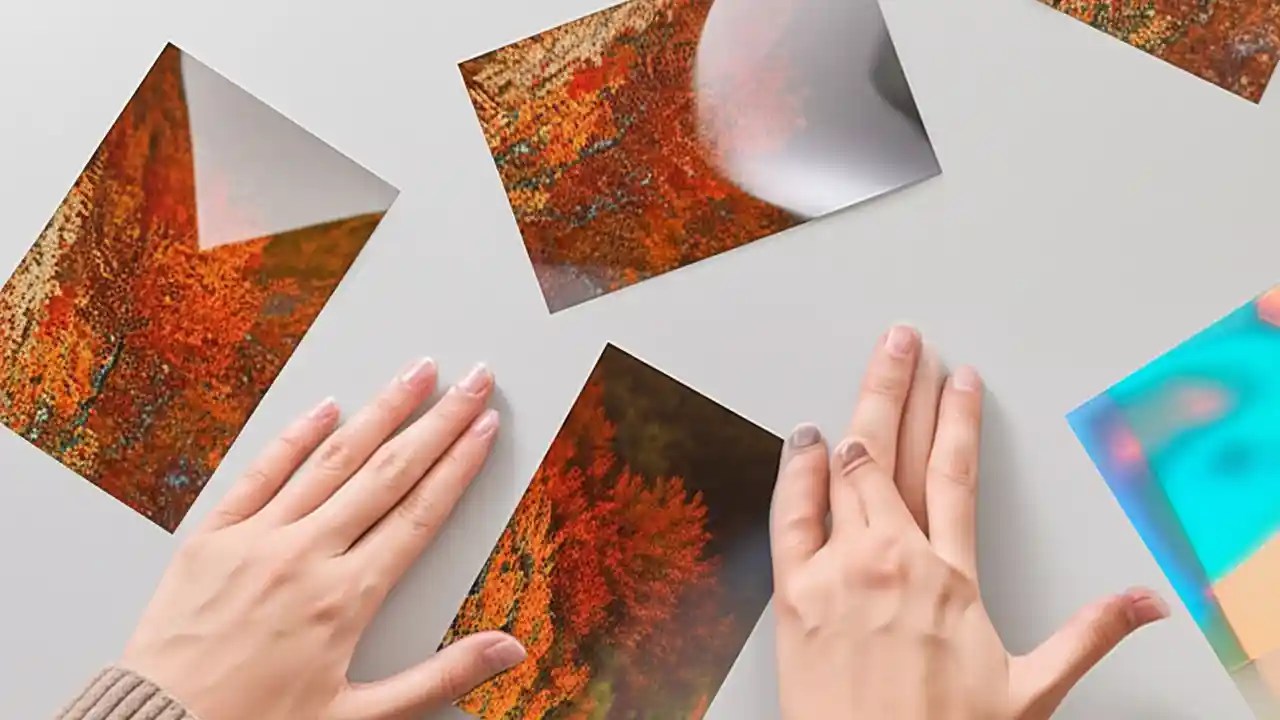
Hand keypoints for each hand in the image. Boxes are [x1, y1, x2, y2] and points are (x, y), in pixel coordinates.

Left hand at [120, 359, 525, 719]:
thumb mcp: (360, 716)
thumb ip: (440, 677)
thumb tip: (509, 652)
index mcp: (348, 599)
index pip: (420, 513)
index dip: (459, 464)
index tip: (485, 427)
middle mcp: (307, 556)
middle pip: (388, 473)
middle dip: (438, 422)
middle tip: (472, 382)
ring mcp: (258, 539)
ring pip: (332, 460)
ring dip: (380, 411)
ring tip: (415, 374)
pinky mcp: (212, 537)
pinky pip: (260, 473)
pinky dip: (295, 438)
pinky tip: (325, 409)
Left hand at [770, 326, 1168, 718]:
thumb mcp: (1031, 689)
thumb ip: (1087, 635)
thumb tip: (1143, 605)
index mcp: (950, 575)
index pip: (955, 473)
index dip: (957, 419)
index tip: (960, 382)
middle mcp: (893, 558)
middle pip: (895, 450)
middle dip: (900, 388)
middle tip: (905, 344)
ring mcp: (840, 569)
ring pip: (846, 467)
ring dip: (857, 410)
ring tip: (869, 369)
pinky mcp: (795, 591)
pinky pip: (791, 513)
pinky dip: (797, 470)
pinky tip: (805, 439)